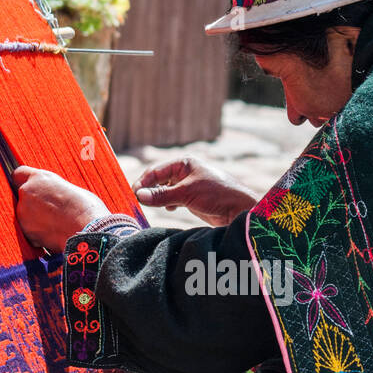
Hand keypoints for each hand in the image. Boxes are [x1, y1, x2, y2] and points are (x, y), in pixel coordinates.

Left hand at [13, 166, 108, 253]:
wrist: (87, 230)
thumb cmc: (86, 209)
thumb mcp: (71, 190)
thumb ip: (54, 191)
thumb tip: (53, 197)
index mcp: (39, 178)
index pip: (19, 174)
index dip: (24, 181)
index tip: (31, 187)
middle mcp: (27, 192)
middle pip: (23, 197)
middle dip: (33, 204)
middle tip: (51, 211)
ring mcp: (24, 213)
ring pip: (25, 216)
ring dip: (36, 220)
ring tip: (57, 224)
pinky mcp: (27, 232)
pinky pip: (30, 233)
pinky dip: (39, 235)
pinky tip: (55, 234)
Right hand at [134, 157, 256, 226]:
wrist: (238, 209)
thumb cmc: (217, 194)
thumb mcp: (186, 194)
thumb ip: (162, 195)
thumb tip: (139, 195)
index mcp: (184, 163)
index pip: (156, 171)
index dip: (143, 182)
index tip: (133, 194)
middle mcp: (185, 172)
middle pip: (159, 180)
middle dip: (149, 190)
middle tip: (139, 202)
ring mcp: (188, 186)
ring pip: (165, 191)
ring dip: (158, 198)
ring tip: (152, 206)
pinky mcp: (192, 199)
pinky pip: (173, 199)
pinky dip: (168, 204)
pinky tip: (170, 209)